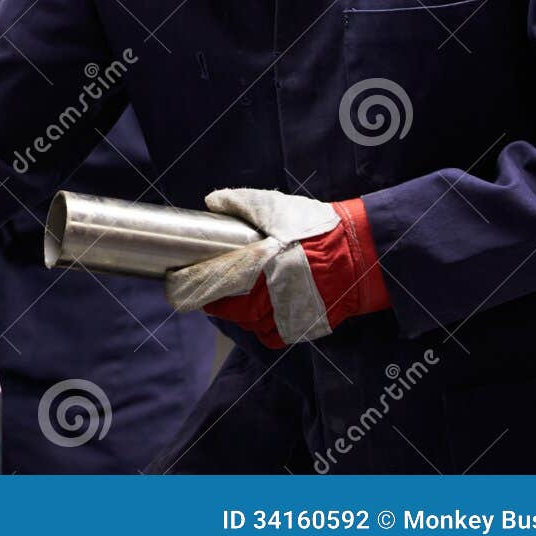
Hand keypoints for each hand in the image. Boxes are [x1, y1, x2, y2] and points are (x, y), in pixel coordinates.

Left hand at [164, 188, 389, 347]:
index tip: (175, 281)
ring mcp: (279, 317)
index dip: (185, 286)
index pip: (206, 286)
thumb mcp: (275, 206)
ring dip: (239, 308)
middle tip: (217, 279)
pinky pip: (266, 333)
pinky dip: (262, 322)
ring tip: (248, 287)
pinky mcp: (295, 330)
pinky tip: (268, 303)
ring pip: (243, 321)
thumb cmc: (314, 229)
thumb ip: (239, 203)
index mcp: (252, 266)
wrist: (360, 255)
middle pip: (221, 307)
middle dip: (214, 295)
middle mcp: (262, 297)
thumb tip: (212, 202)